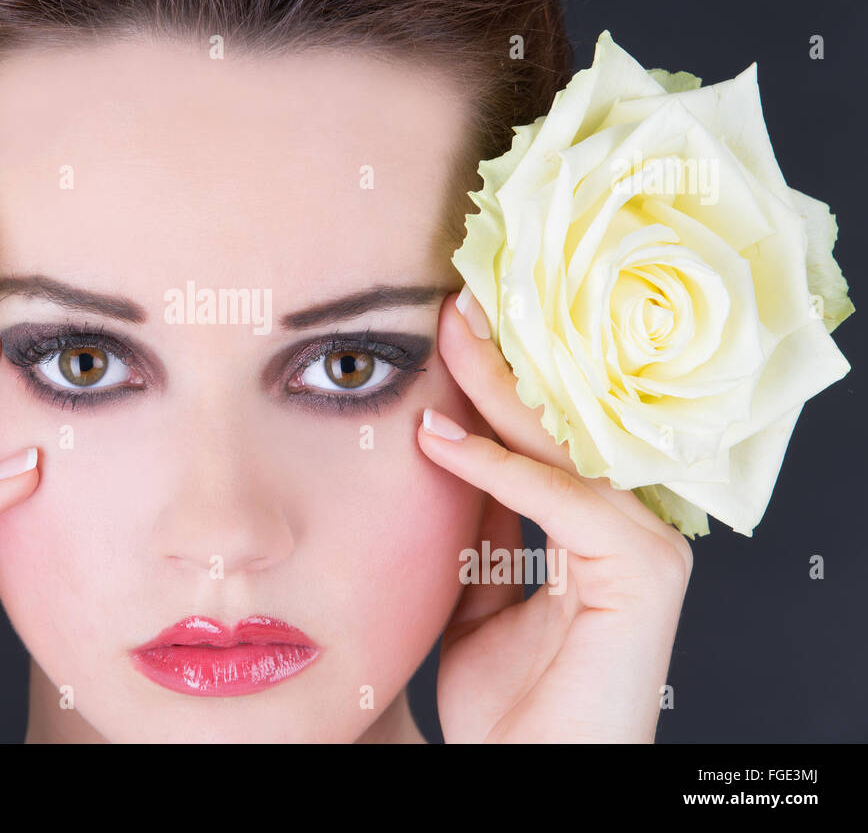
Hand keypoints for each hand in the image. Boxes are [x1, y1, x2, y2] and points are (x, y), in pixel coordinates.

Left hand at [419, 287, 692, 742]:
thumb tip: (446, 451)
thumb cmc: (507, 708)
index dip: (497, 387)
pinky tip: (441, 439)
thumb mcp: (475, 598)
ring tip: (449, 335)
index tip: (449, 332)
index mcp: (591, 536)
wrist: (529, 779)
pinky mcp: (643, 573)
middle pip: (559, 430)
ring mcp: (643, 548)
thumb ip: (478, 531)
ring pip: (564, 447)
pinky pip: (560, 501)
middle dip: (505, 364)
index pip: (545, 442)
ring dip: (500, 390)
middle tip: (456, 303)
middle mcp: (625, 531)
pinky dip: (497, 468)